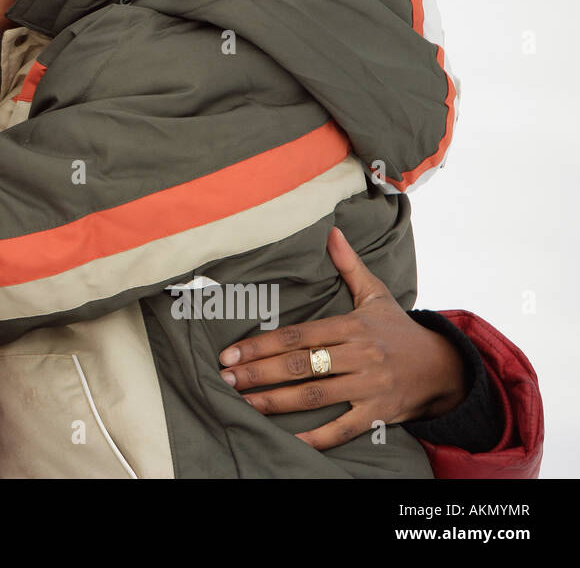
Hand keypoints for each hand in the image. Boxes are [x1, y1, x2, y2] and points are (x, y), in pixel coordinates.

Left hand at [216, 227, 468, 449]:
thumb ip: (350, 266)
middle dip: (259, 373)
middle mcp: (360, 356)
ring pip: (315, 396)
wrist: (446, 368)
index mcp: (353, 326)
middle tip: (226, 379)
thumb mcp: (376, 294)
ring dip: (275, 402)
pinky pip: (342, 430)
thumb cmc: (400, 330)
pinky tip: (287, 440)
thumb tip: (331, 232)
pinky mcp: (379, 415)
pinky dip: (315, 438)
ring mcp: (370, 388)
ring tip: (243, 404)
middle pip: (301, 365)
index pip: (298, 335)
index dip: (261, 344)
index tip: (230, 353)